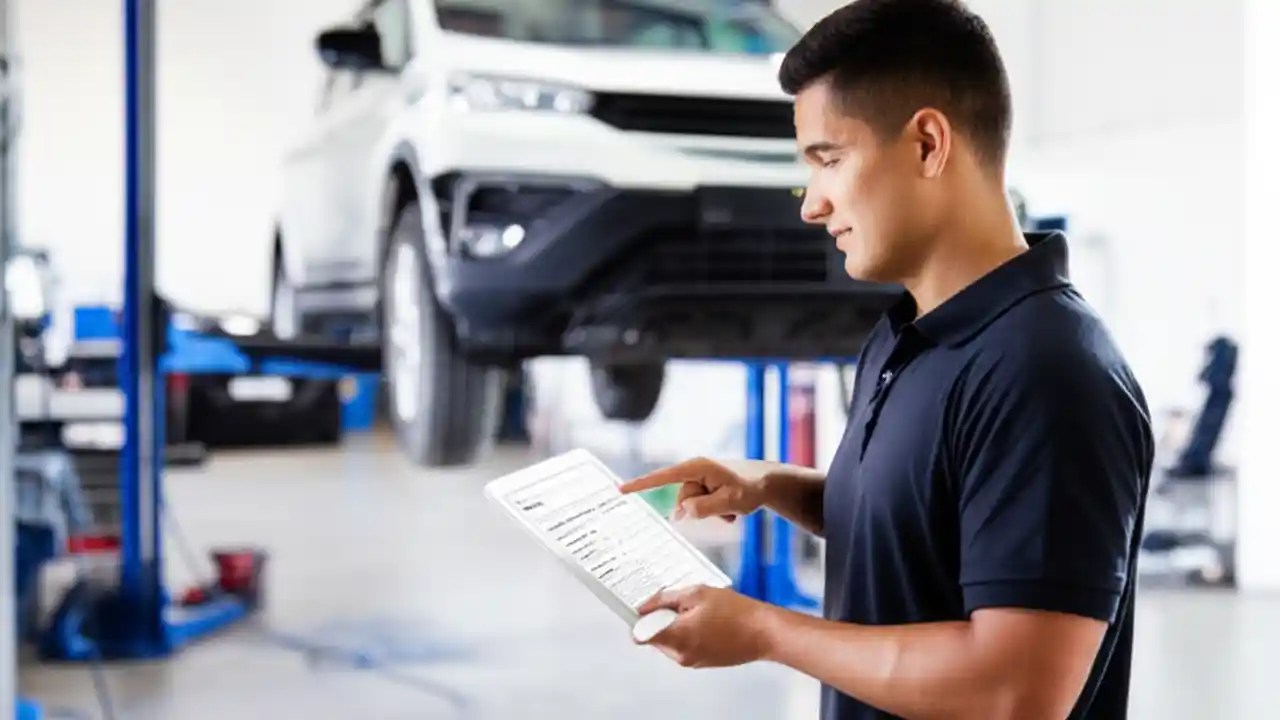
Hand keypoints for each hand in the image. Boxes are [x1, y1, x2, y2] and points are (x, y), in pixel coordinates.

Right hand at [618, 457, 765, 521]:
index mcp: (696, 468)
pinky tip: (732, 508)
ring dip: (711, 512)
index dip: (640, 484)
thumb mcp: (728, 502)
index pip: (662, 477)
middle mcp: (695, 470)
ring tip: (732, 508)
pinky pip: (701, 505)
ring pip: (693, 505)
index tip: (620, 489)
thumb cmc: (750, 488)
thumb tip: (681, 512)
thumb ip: (702, 508)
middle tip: (726, 506)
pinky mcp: (706, 487)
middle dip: (701, 509)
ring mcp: (700, 479)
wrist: (769, 482)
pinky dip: (715, 510)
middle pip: (682, 499)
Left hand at [634, 585, 774, 667]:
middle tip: (680, 602)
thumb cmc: (736, 612)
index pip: (640, 635)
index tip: (643, 607)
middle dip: (662, 619)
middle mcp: (681, 655)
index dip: (639, 619)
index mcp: (676, 637)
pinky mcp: (703, 662)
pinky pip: (686, 646)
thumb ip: (665, 599)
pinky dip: (689, 633)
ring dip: (677, 625)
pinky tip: (707, 620)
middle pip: (655, 636)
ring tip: (700, 610)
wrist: (763, 632)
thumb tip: (645, 605)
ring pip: (671, 641)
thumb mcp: (696, 593)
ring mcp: (692, 661)